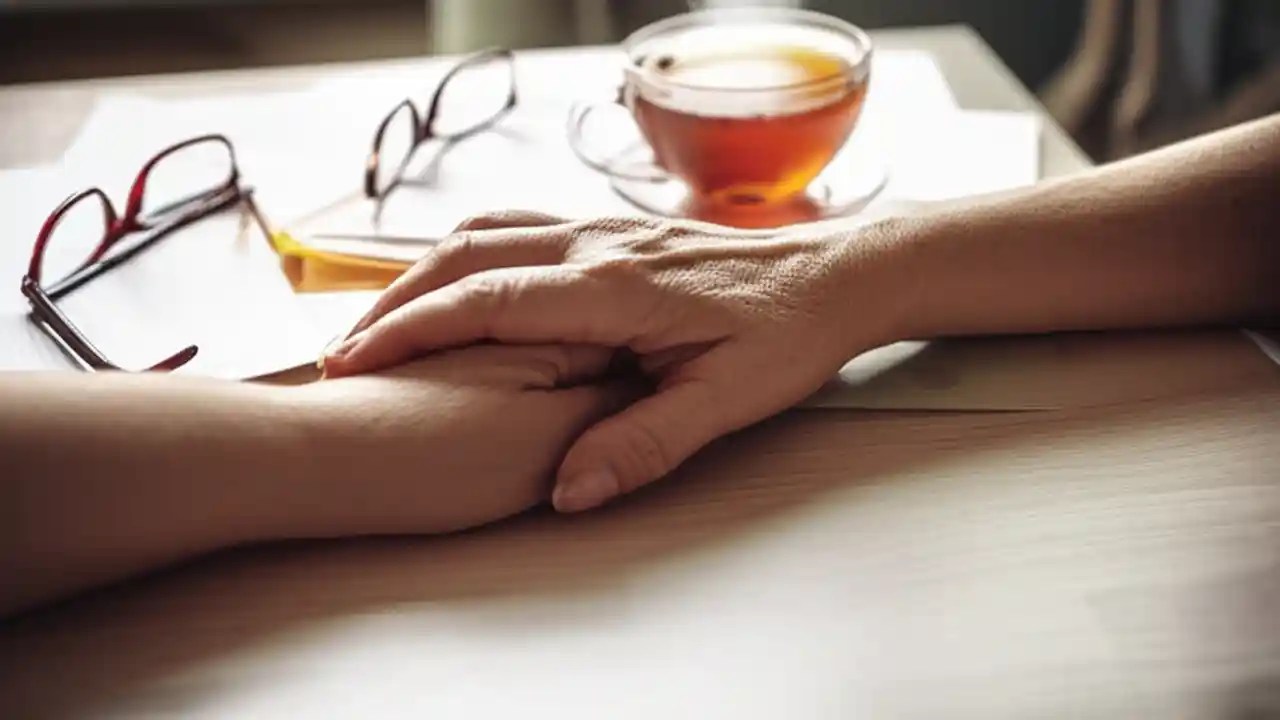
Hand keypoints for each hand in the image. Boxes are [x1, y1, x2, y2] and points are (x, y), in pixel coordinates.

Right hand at [321, 212, 914, 511]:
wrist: (834, 273)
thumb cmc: (786, 332)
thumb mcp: (728, 401)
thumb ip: (647, 444)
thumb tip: (570, 490)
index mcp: (613, 288)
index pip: (485, 302)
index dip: (411, 332)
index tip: (354, 362)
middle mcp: (595, 246)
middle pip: (465, 257)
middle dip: (394, 304)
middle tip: (342, 354)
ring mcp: (600, 230)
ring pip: (484, 232)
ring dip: (423, 274)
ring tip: (377, 323)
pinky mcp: (609, 232)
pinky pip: (514, 227)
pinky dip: (464, 254)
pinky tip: (451, 284)